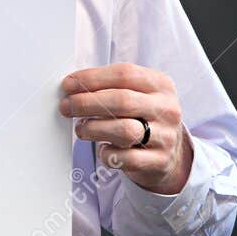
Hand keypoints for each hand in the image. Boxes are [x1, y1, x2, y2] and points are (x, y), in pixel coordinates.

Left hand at [60, 61, 192, 193]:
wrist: (170, 152)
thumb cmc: (143, 117)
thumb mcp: (138, 94)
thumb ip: (111, 86)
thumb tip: (72, 86)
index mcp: (161, 84)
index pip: (124, 74)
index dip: (92, 78)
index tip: (68, 85)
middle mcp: (166, 109)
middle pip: (122, 101)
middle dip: (87, 103)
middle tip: (66, 107)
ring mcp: (165, 136)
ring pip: (125, 131)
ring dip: (94, 128)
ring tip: (81, 129)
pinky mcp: (159, 161)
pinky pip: (126, 158)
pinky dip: (107, 154)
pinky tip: (102, 148)